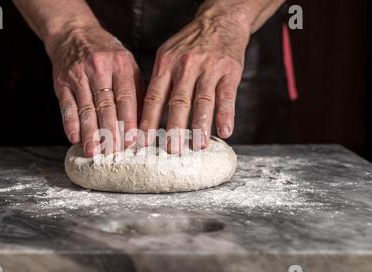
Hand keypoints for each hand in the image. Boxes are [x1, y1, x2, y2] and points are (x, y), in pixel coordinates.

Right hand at [48, 26, 142, 156]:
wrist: (74, 33)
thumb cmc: (107, 54)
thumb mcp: (126, 63)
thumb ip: (136, 90)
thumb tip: (144, 121)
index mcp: (120, 65)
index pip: (126, 97)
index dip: (129, 121)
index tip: (132, 142)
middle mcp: (99, 69)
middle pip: (106, 106)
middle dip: (110, 132)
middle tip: (114, 152)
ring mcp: (79, 75)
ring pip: (86, 109)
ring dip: (90, 133)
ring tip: (94, 151)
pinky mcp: (62, 83)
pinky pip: (67, 106)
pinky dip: (70, 124)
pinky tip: (75, 138)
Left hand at [139, 8, 250, 152]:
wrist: (220, 20)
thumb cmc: (189, 45)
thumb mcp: (168, 55)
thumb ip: (160, 82)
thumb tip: (147, 116)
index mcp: (166, 64)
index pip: (154, 97)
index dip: (148, 120)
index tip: (144, 141)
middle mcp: (186, 66)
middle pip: (178, 102)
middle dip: (174, 129)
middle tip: (171, 150)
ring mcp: (209, 68)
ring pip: (203, 100)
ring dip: (200, 126)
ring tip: (198, 146)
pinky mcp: (230, 70)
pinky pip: (227, 95)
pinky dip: (226, 114)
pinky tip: (225, 131)